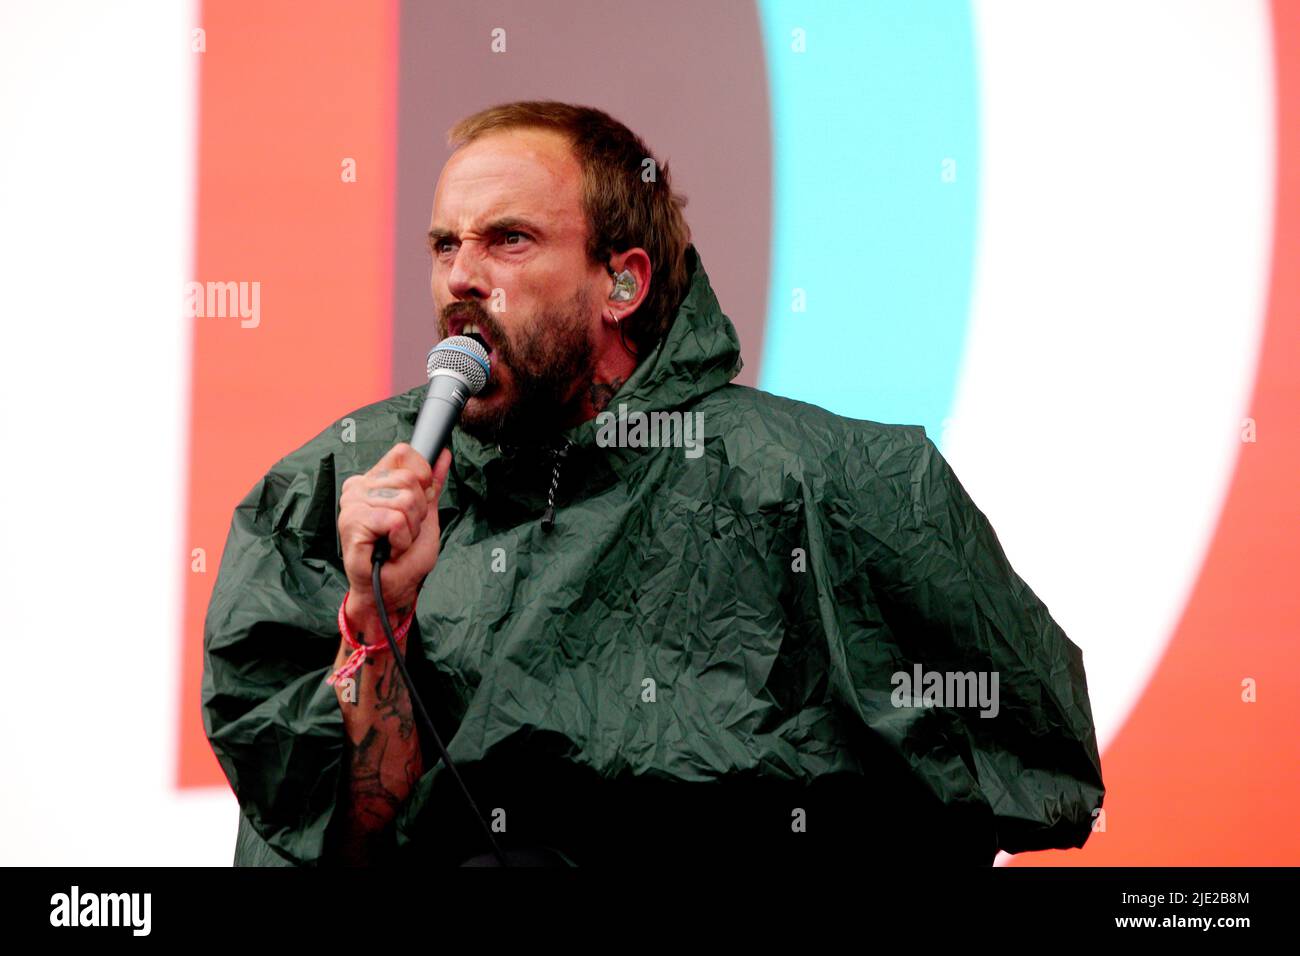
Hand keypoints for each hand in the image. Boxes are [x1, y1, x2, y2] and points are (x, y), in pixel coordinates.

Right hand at [338, 443, 451, 626]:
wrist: (390, 590)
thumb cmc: (404, 558)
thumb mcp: (426, 514)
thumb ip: (432, 483)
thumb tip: (443, 454)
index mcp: (375, 480)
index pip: (404, 453)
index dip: (422, 478)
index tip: (417, 506)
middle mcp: (359, 487)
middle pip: (410, 479)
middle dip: (418, 511)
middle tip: (403, 532)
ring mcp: (352, 503)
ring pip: (405, 500)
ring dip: (410, 529)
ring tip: (395, 542)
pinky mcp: (352, 522)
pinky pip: (395, 520)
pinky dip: (401, 539)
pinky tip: (389, 548)